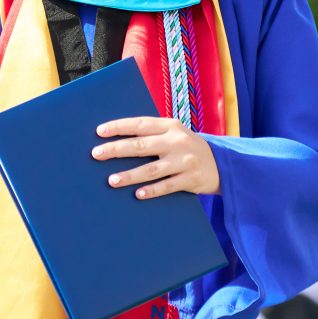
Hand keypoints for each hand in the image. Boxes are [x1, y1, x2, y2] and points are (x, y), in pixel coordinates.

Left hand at [93, 116, 219, 197]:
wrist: (221, 164)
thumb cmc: (186, 147)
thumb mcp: (174, 134)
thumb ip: (151, 134)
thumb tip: (116, 140)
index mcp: (170, 126)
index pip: (140, 124)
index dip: (119, 127)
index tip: (99, 132)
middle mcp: (177, 141)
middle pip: (142, 145)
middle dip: (117, 150)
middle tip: (96, 154)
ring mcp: (184, 161)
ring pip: (152, 169)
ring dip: (130, 175)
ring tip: (112, 180)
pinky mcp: (191, 180)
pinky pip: (167, 186)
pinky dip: (152, 190)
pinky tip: (137, 194)